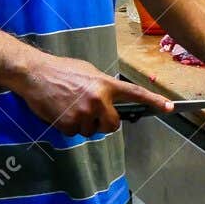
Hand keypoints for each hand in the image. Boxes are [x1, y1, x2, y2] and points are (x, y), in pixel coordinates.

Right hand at [15, 54, 170, 135]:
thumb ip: (103, 86)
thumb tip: (110, 98)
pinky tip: (60, 112)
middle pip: (112, 125)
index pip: (135, 94)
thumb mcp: (88, 72)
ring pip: (91, 130)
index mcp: (105, 84)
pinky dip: (68, 127)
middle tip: (90, 113)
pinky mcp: (70, 124)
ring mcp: (85, 113)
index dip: (154, 101)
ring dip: (83, 124)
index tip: (170, 108)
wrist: (34, 74)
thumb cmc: (61, 70)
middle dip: (103, 123)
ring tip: (69, 106)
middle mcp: (99, 99)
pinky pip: (75, 134)